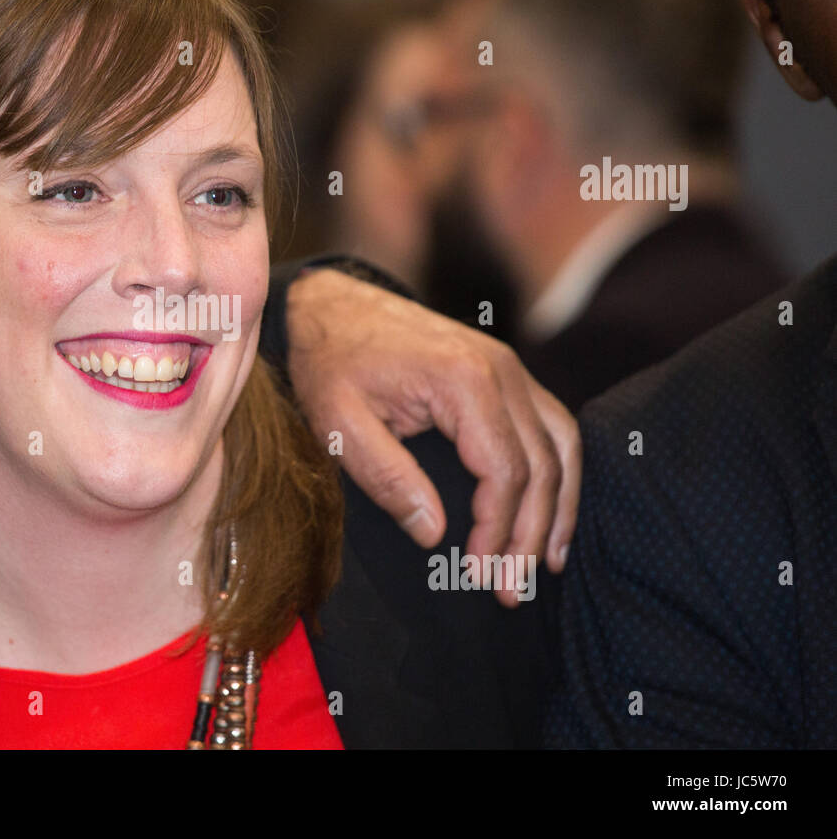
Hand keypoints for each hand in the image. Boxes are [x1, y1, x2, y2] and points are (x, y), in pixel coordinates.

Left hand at [285, 268, 579, 606]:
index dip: (498, 529)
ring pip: (561, 445)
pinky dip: (558, 472)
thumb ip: (387, 477)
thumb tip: (435, 534)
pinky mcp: (506, 371)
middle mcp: (500, 369)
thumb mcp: (338, 423)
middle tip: (512, 588)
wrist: (332, 304)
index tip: (480, 573)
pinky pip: (552, 425)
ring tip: (545, 563)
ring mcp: (509, 367)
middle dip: (531, 533)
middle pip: (542, 464)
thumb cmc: (330, 362)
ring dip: (558, 508)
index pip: (504, 470)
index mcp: (462, 381)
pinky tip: (550, 512)